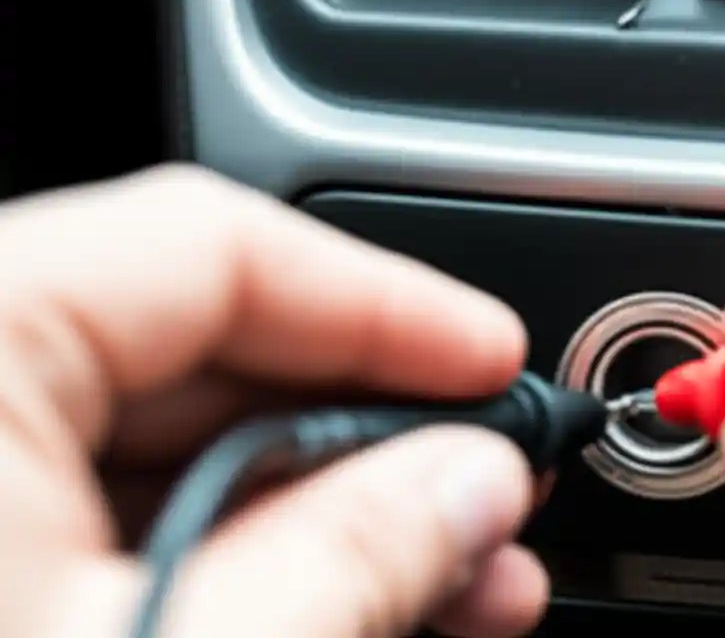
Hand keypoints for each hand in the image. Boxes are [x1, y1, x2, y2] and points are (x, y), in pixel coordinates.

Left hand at [0, 165, 545, 636]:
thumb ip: (351, 556)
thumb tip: (474, 480)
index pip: (209, 247)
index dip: (384, 302)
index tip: (489, 360)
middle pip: (204, 345)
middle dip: (374, 425)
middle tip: (486, 475)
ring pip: (173, 440)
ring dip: (327, 502)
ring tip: (454, 568)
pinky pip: (120, 508)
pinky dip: (242, 547)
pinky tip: (347, 593)